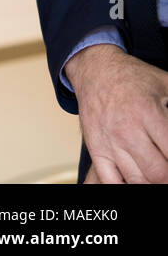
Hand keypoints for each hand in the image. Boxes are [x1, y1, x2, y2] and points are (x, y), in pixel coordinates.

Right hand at [65, 43, 167, 182]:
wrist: (94, 69)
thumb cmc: (132, 77)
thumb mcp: (166, 83)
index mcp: (148, 113)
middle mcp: (127, 130)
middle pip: (158, 173)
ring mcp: (109, 141)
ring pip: (137, 180)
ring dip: (153, 181)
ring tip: (158, 172)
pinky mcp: (96, 148)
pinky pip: (109, 180)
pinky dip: (125, 186)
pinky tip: (137, 180)